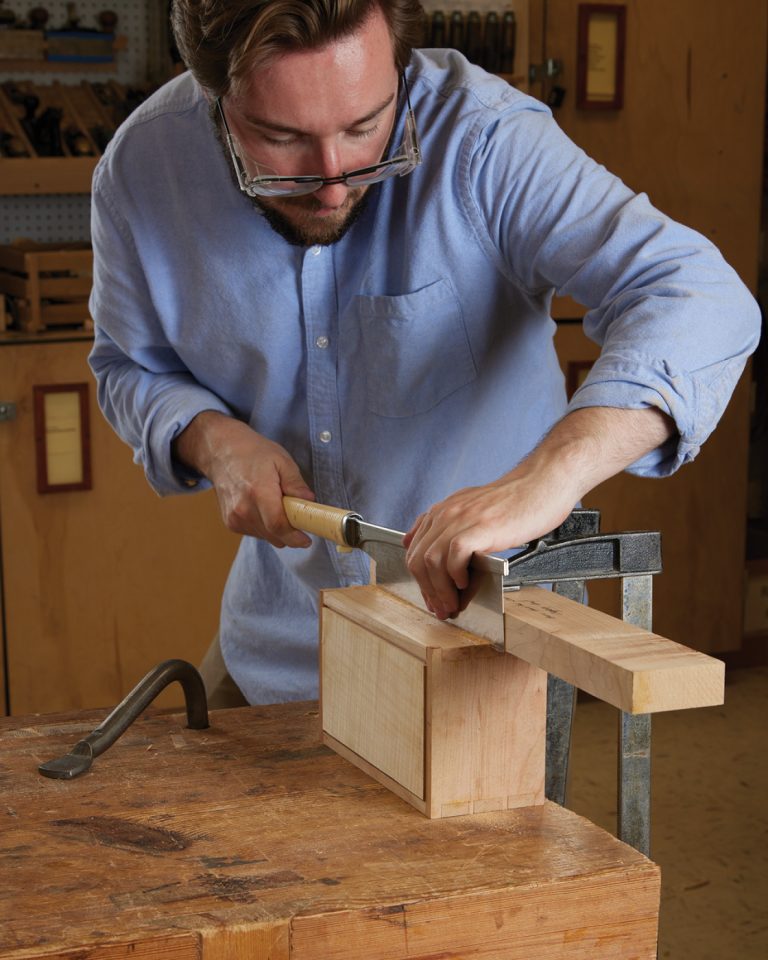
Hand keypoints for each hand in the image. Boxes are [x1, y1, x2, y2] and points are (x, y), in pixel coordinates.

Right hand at [174, 411, 314, 547]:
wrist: (221, 452)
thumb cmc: (253, 453)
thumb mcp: (281, 460)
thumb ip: (295, 483)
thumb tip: (309, 501)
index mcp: (258, 492)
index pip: (278, 526)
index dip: (295, 537)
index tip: (307, 539)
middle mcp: (243, 509)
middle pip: (274, 536)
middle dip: (290, 532)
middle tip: (297, 516)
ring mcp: (234, 517)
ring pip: (266, 537)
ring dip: (277, 528)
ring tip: (275, 505)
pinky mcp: (230, 522)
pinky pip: (255, 533)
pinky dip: (264, 526)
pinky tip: (262, 507)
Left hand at [403, 406, 674, 618]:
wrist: (543, 483)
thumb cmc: (518, 500)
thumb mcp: (474, 508)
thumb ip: (452, 525)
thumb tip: (438, 552)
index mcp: (444, 510)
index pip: (415, 549)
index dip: (420, 580)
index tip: (432, 598)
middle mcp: (447, 512)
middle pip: (418, 558)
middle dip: (427, 590)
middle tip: (441, 609)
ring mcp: (462, 517)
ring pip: (431, 560)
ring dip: (440, 589)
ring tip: (453, 604)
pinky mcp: (481, 525)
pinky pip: (454, 554)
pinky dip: (455, 574)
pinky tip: (466, 583)